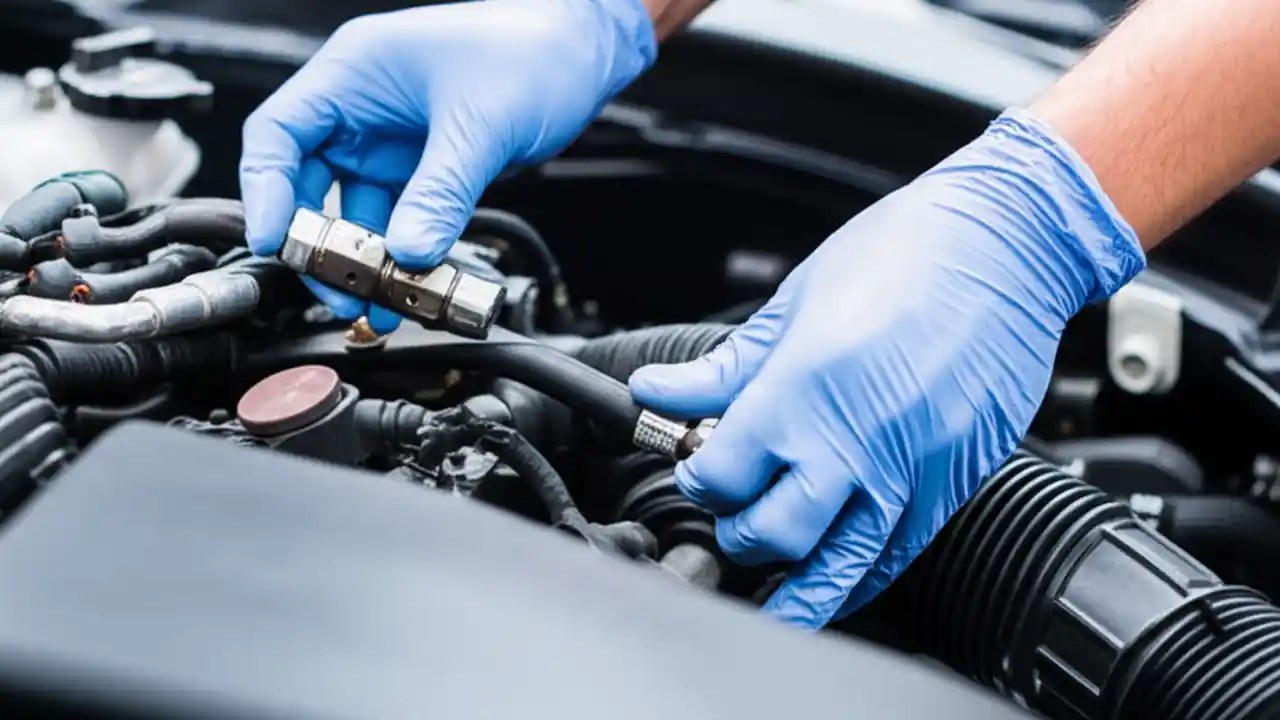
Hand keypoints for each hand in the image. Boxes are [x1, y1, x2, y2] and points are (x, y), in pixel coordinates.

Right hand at [239, 0, 656, 330]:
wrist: (586, 52)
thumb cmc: (534, 50)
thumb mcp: (482, 125)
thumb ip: (441, 192)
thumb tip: (407, 253)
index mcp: (354, 71)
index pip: (278, 133)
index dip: (267, 191)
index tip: (275, 242)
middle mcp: (362, 106)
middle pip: (308, 183)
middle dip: (320, 244)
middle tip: (339, 291)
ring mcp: (391, 139)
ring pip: (354, 212)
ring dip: (364, 261)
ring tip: (380, 303)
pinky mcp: (422, 167)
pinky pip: (398, 219)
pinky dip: (400, 255)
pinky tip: (410, 287)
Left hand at [630, 110, 1145, 628]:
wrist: (1007, 243)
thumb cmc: (906, 254)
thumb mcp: (795, 302)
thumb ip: (724, 367)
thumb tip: (657, 391)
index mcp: (806, 387)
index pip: (720, 474)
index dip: (697, 475)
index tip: (699, 463)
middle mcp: (859, 440)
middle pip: (771, 535)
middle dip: (738, 530)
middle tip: (735, 507)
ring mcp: (913, 469)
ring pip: (838, 568)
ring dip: (793, 583)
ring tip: (768, 581)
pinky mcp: (954, 482)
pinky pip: (897, 556)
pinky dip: (857, 576)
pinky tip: (832, 573)